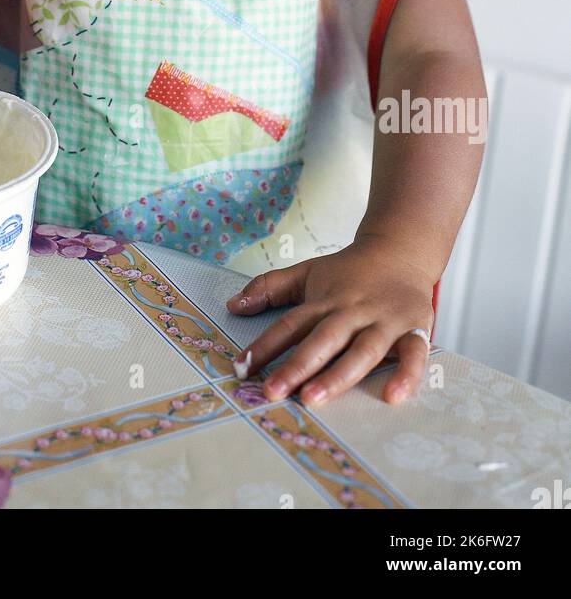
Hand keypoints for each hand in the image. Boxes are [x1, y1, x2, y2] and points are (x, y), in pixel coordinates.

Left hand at [226, 233, 434, 406]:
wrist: (401, 250)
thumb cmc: (349, 271)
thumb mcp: (307, 271)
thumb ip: (270, 286)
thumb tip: (232, 304)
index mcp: (324, 300)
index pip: (290, 323)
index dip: (265, 345)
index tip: (241, 367)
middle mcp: (352, 311)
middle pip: (322, 339)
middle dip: (296, 366)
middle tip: (272, 391)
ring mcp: (384, 320)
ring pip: (362, 350)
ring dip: (338, 375)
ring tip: (314, 398)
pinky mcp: (415, 328)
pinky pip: (415, 354)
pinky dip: (406, 374)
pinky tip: (392, 396)